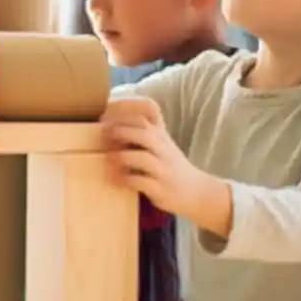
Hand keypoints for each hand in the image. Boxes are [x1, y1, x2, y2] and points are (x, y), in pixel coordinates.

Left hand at [101, 97, 231, 234]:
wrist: (197, 192)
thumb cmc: (170, 166)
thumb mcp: (161, 143)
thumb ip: (142, 132)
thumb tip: (107, 125)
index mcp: (161, 134)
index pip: (150, 112)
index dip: (127, 108)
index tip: (106, 113)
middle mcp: (164, 149)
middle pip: (144, 132)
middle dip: (120, 131)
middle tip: (102, 135)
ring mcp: (163, 169)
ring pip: (142, 158)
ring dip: (121, 157)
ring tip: (107, 158)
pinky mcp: (160, 189)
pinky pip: (141, 182)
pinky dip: (124, 180)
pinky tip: (113, 179)